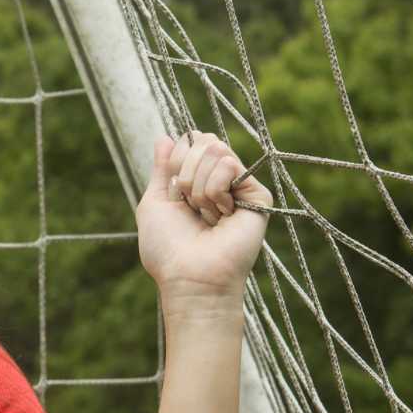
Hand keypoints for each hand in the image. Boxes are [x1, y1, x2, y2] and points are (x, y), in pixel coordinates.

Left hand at [136, 130, 271, 309]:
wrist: (190, 276)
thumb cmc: (168, 249)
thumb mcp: (155, 202)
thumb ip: (161, 168)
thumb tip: (164, 136)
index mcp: (198, 181)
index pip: (192, 140)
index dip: (176, 158)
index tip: (174, 190)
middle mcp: (221, 182)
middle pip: (204, 140)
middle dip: (185, 171)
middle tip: (189, 205)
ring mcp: (240, 187)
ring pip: (216, 150)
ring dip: (199, 186)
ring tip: (206, 216)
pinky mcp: (257, 195)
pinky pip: (229, 165)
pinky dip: (214, 191)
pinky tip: (221, 216)